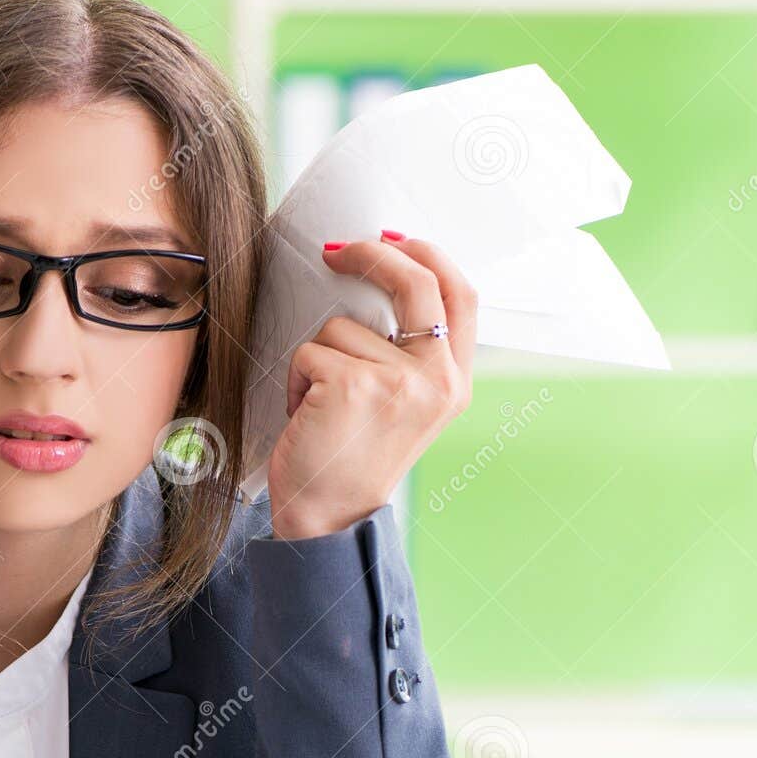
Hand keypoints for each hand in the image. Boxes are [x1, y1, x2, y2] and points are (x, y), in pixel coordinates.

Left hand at [266, 233, 475, 540]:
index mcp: (454, 383)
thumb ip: (409, 356)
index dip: (428, 256)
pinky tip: (305, 415)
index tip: (393, 239)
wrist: (328, 519)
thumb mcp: (404, 408)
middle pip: (414, 283)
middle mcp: (436, 381)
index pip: (460, 297)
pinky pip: (310, 351)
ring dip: (318, 359)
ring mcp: (396, 382)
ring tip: (321, 406)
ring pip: (342, 326)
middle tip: (335, 251)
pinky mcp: (351, 385)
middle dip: (370, 254)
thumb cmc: (353, 461)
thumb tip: (384, 280)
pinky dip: (295, 379)